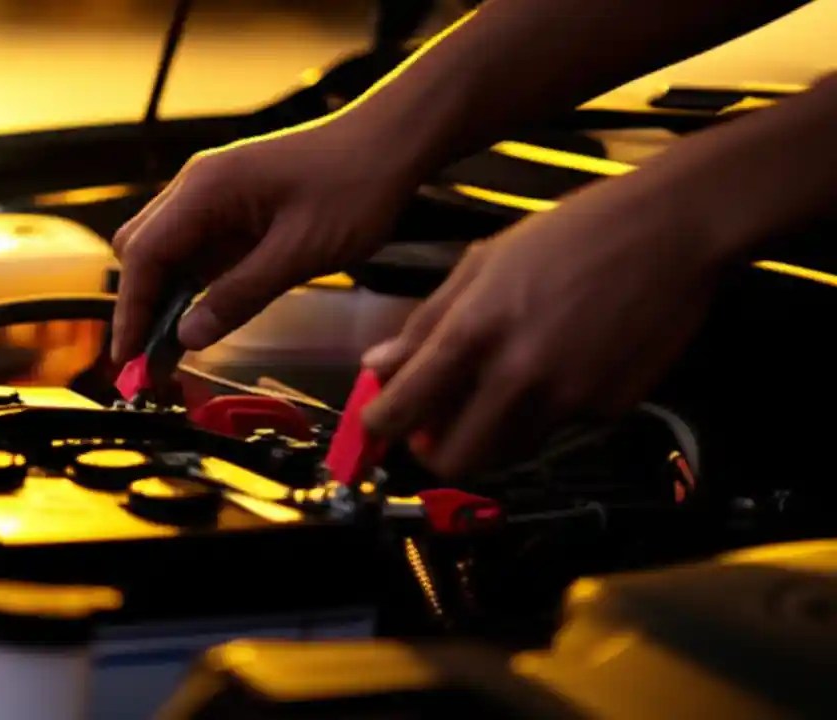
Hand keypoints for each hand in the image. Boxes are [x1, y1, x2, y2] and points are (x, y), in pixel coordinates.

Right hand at [110, 119, 417, 362]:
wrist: (391, 143)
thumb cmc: (355, 185)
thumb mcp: (300, 253)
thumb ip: (239, 295)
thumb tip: (188, 336)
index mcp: (206, 189)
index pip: (145, 256)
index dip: (131, 312)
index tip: (128, 360)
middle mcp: (198, 187)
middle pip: (142, 253)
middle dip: (140, 309)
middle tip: (150, 364)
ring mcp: (213, 196)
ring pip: (166, 254)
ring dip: (165, 302)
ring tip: (170, 355)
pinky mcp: (233, 209)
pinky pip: (198, 252)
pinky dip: (192, 289)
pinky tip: (202, 321)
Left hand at [360, 178, 728, 478]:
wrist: (674, 230)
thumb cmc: (572, 233)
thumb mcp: (485, 262)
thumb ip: (428, 321)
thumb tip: (379, 364)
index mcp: (476, 330)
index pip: (405, 407)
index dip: (379, 427)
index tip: (375, 426)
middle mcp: (519, 374)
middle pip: (455, 459)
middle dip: (435, 451)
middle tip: (433, 429)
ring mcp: (569, 398)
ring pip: (507, 450)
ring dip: (489, 435)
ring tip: (497, 389)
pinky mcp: (609, 409)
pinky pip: (558, 427)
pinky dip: (545, 411)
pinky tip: (562, 365)